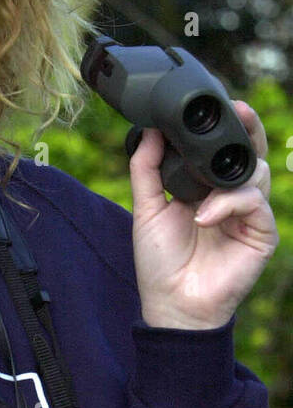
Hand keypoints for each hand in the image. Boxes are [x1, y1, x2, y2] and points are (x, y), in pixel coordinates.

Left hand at [130, 100, 278, 329]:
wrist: (171, 304)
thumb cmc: (160, 263)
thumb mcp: (146, 209)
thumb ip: (146, 169)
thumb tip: (148, 130)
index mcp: (207, 189)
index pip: (223, 150)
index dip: (228, 126)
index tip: (221, 103)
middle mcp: (231, 198)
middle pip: (250, 153)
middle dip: (248, 129)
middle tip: (239, 110)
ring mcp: (249, 215)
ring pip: (256, 173)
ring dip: (228, 174)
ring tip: (199, 195)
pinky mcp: (261, 235)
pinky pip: (254, 204)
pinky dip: (228, 204)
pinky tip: (205, 217)